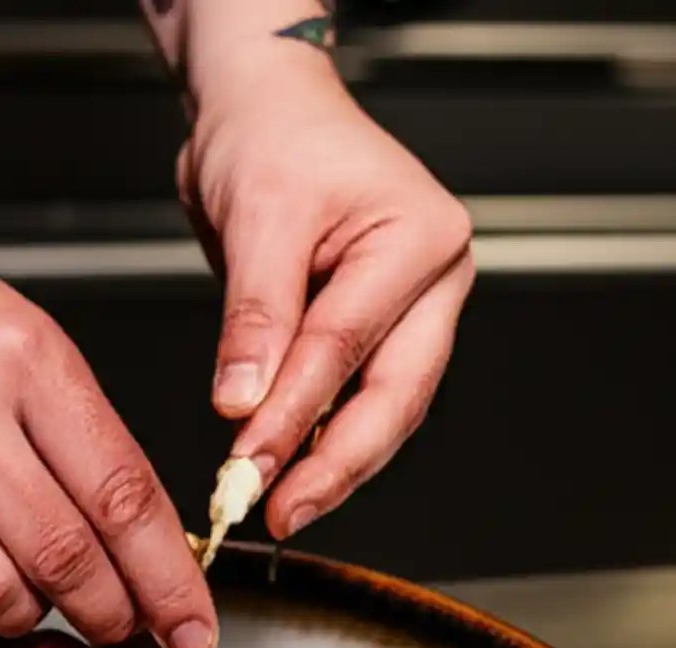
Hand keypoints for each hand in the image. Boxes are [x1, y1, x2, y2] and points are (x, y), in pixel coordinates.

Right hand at [0, 204, 215, 647]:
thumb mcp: (17, 332)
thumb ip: (75, 429)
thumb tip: (131, 531)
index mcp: (24, 356)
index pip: (122, 493)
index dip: (166, 576)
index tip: (190, 619)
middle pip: (65, 554)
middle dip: (113, 611)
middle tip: (125, 623)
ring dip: (32, 616)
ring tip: (39, 598)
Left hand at [178, 65, 474, 539]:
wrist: (262, 109)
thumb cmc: (271, 136)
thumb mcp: (258, 217)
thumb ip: (256, 316)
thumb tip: (244, 403)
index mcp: (420, 239)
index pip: (350, 344)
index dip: (296, 414)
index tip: (248, 465)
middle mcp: (430, 278)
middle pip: (394, 393)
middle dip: (336, 462)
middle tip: (283, 511)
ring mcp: (407, 305)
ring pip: (382, 403)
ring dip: (331, 458)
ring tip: (283, 503)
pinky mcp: (372, 323)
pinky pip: (355, 390)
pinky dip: (321, 430)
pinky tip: (290, 465)